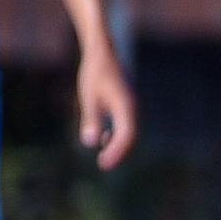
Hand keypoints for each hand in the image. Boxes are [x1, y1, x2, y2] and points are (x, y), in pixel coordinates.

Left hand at [73, 51, 137, 168]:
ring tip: (104, 158)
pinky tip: (103, 139)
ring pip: (128, 132)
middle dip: (118, 152)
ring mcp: (130, 107)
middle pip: (130, 137)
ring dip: (118, 146)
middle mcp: (131, 108)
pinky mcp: (124, 106)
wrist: (101, 54)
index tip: (103, 163)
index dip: (116, 151)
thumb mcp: (88, 97)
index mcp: (125, 107)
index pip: (126, 135)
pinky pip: (125, 126)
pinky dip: (117, 136)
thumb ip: (91, 119)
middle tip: (103, 165)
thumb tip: (90, 143)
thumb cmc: (94, 74)